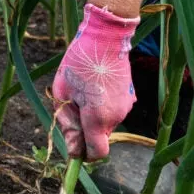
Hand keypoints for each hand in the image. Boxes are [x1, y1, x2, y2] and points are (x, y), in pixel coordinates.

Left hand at [52, 3, 138, 160]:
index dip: (85, 156)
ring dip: (94, 118)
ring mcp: (126, 107)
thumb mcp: (62, 96)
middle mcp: (116, 117)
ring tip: (84, 93)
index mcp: (97, 119)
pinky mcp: (130, 98)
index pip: (97, 154)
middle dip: (85, 131)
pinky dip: (103, 108)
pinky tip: (96, 88)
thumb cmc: (78, 64)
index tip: (75, 148)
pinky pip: (113, 112)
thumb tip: (74, 154)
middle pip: (98, 138)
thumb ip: (69, 126)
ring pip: (105, 125)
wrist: (106, 37)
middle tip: (73, 107)